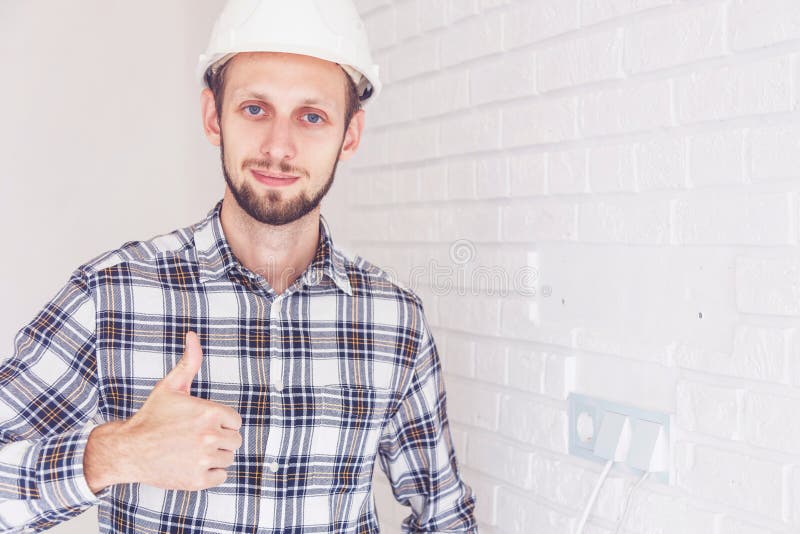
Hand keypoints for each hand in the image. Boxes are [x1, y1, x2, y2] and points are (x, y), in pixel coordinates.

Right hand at [86, 331, 242, 491]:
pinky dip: (209, 474)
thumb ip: (189, 361)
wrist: (128, 450)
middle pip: (234, 441)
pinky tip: (191, 465)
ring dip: (214, 457)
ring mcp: (204, 460)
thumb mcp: (171, 386)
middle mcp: (210, 436)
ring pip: (228, 459)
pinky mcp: (198, 481)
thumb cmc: (151, 417)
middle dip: (219, 440)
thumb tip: (192, 335)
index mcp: (210, 412)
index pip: (235, 421)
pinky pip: (220, 477)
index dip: (220, 422)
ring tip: (192, 451)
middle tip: (195, 439)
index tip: (202, 424)